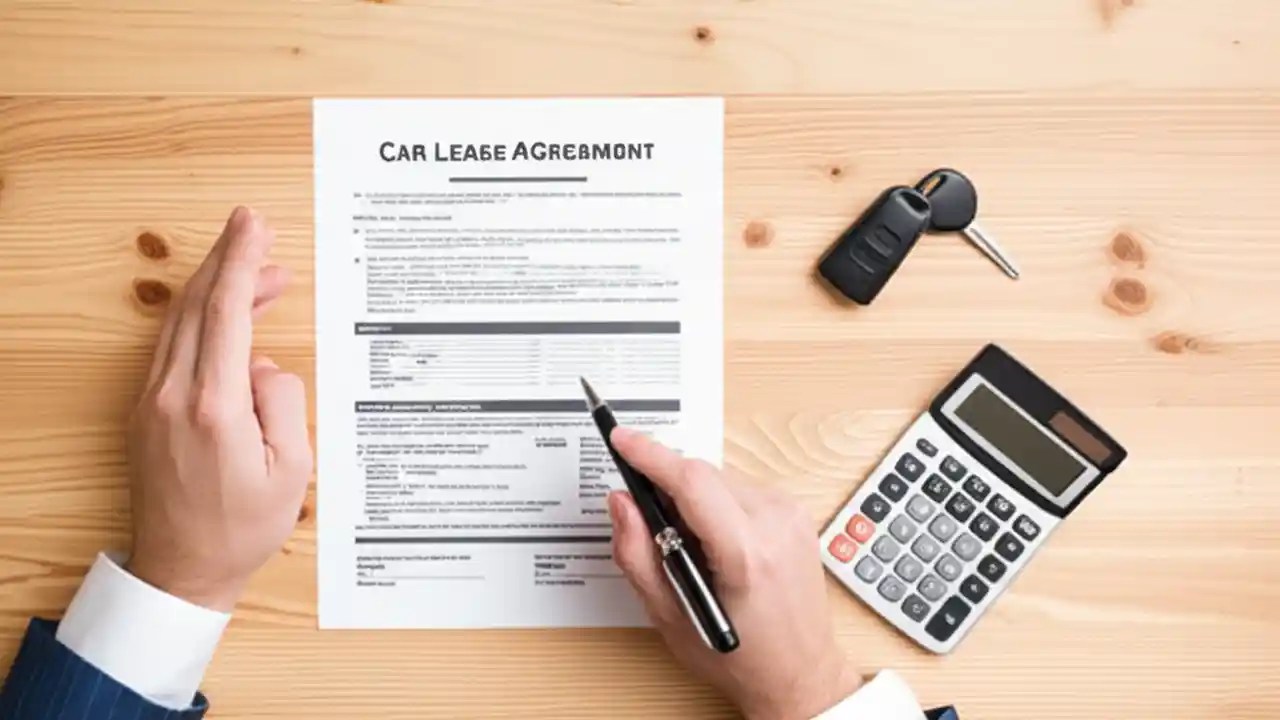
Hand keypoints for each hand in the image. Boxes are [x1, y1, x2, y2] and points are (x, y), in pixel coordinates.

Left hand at [126, 207, 312, 611]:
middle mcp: (174, 395)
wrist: (182, 568)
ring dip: (219, 289)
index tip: (255, 225)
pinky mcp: (147, 411)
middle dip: (229, 259)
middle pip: (198, 305)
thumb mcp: (292, 470)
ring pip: (183, 322)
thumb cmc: (243, 526)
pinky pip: (174, 347)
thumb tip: (266, 365)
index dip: (242, 262)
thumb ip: (283, 403)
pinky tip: (232, 320)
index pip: (228, 314)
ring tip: (262, 272)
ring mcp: (153, 401)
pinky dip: (203, 320)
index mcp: (215, 407)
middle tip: (256, 226)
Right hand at [607, 428, 860, 719]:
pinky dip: (717, 505)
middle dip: (667, 486)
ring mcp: (791, 515)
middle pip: (703, 474)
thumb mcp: (669, 617)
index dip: (649, 454)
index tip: (621, 439)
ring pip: (721, 478)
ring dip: (693, 498)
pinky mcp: (796, 513)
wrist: (799, 673)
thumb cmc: (741, 656)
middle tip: (650, 525)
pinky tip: (714, 543)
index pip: (691, 481)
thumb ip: (636, 555)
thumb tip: (621, 502)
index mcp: (746, 553)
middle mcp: (776, 524)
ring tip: (690, 549)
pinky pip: (741, 489)